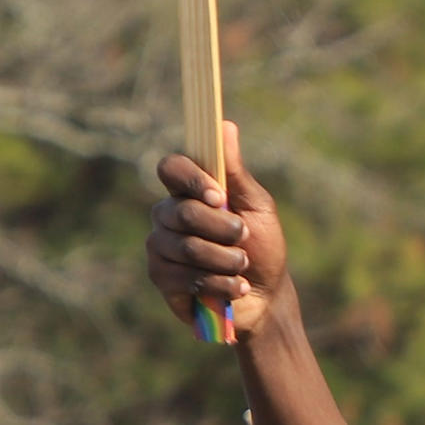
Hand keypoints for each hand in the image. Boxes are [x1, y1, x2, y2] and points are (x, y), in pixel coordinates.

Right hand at [145, 126, 284, 328]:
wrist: (264, 298)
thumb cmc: (262, 247)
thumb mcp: (257, 207)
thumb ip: (236, 172)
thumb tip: (225, 126)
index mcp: (189, 190)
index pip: (170, 168)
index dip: (190, 179)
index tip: (218, 196)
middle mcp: (168, 214)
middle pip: (181, 212)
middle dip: (222, 229)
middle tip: (244, 239)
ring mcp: (160, 246)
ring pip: (184, 247)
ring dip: (223, 259)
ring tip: (242, 267)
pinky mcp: (160, 277)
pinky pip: (181, 276)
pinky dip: (216, 283)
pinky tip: (233, 288)